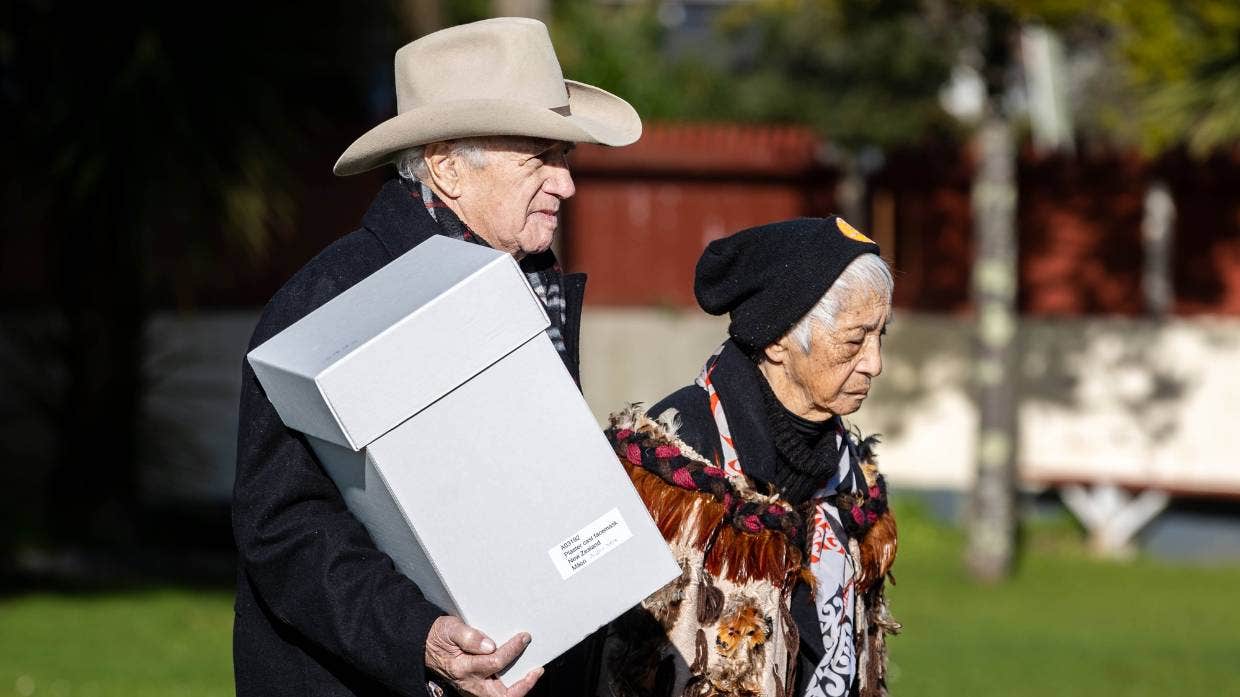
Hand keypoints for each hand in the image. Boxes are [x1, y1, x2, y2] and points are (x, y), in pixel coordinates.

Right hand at [424, 615, 542, 696]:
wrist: (422, 646)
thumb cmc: (437, 636)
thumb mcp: (449, 628)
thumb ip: (469, 636)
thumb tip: (490, 645)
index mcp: (462, 667)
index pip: (495, 662)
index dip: (513, 650)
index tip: (524, 638)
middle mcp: (468, 682)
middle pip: (501, 695)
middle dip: (522, 686)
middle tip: (536, 672)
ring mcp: (471, 688)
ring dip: (517, 690)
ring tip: (531, 675)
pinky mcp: (473, 688)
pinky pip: (494, 694)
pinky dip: (509, 689)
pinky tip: (518, 676)